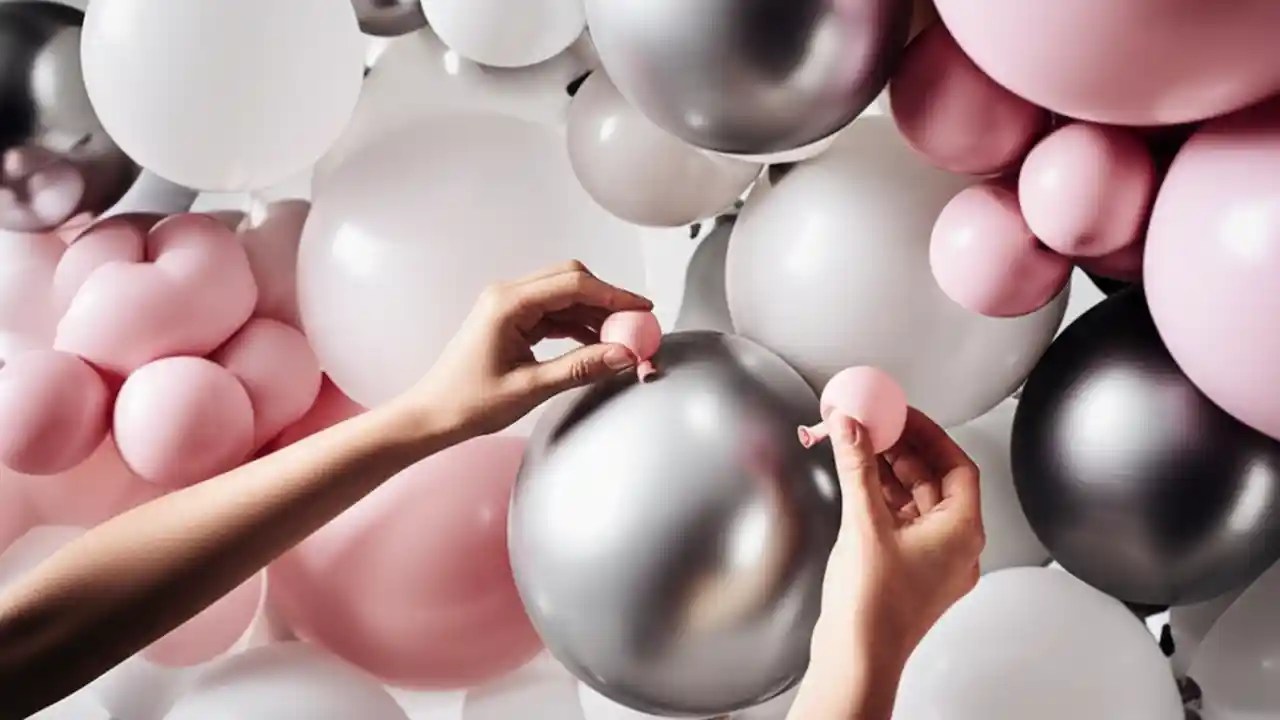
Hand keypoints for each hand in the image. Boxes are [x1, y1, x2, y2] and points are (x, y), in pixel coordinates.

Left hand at [397, 261, 652, 437]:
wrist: (431, 415)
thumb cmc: (467, 403)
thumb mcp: (531, 387)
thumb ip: (580, 368)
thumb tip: (621, 354)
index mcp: (508, 303)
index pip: (573, 285)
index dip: (613, 295)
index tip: (642, 309)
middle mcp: (508, 296)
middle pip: (571, 281)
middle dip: (607, 300)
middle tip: (635, 324)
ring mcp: (509, 307)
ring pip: (564, 297)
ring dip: (594, 314)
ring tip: (620, 340)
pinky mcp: (512, 321)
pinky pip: (554, 313)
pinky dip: (578, 325)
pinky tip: (596, 345)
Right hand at [792, 409, 984, 719]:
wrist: (857, 657)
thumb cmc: (874, 608)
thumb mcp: (864, 522)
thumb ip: (858, 467)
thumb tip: (853, 428)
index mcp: (962, 532)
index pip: (958, 465)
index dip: (931, 435)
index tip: (905, 415)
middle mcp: (956, 547)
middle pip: (937, 483)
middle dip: (905, 452)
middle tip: (877, 426)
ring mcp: (933, 562)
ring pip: (917, 503)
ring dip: (891, 475)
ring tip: (862, 449)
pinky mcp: (910, 573)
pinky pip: (903, 523)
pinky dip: (883, 500)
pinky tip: (859, 485)